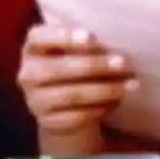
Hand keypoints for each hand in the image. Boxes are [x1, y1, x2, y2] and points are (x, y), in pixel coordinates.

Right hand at [17, 25, 137, 133]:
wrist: (62, 104)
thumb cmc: (73, 64)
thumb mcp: (74, 50)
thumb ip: (86, 44)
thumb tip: (116, 44)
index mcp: (33, 48)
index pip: (39, 37)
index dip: (63, 36)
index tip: (90, 36)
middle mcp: (27, 74)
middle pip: (58, 69)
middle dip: (94, 65)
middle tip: (122, 62)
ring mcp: (35, 101)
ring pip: (71, 95)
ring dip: (105, 90)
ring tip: (131, 85)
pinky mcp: (48, 122)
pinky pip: (77, 116)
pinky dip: (101, 108)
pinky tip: (117, 101)